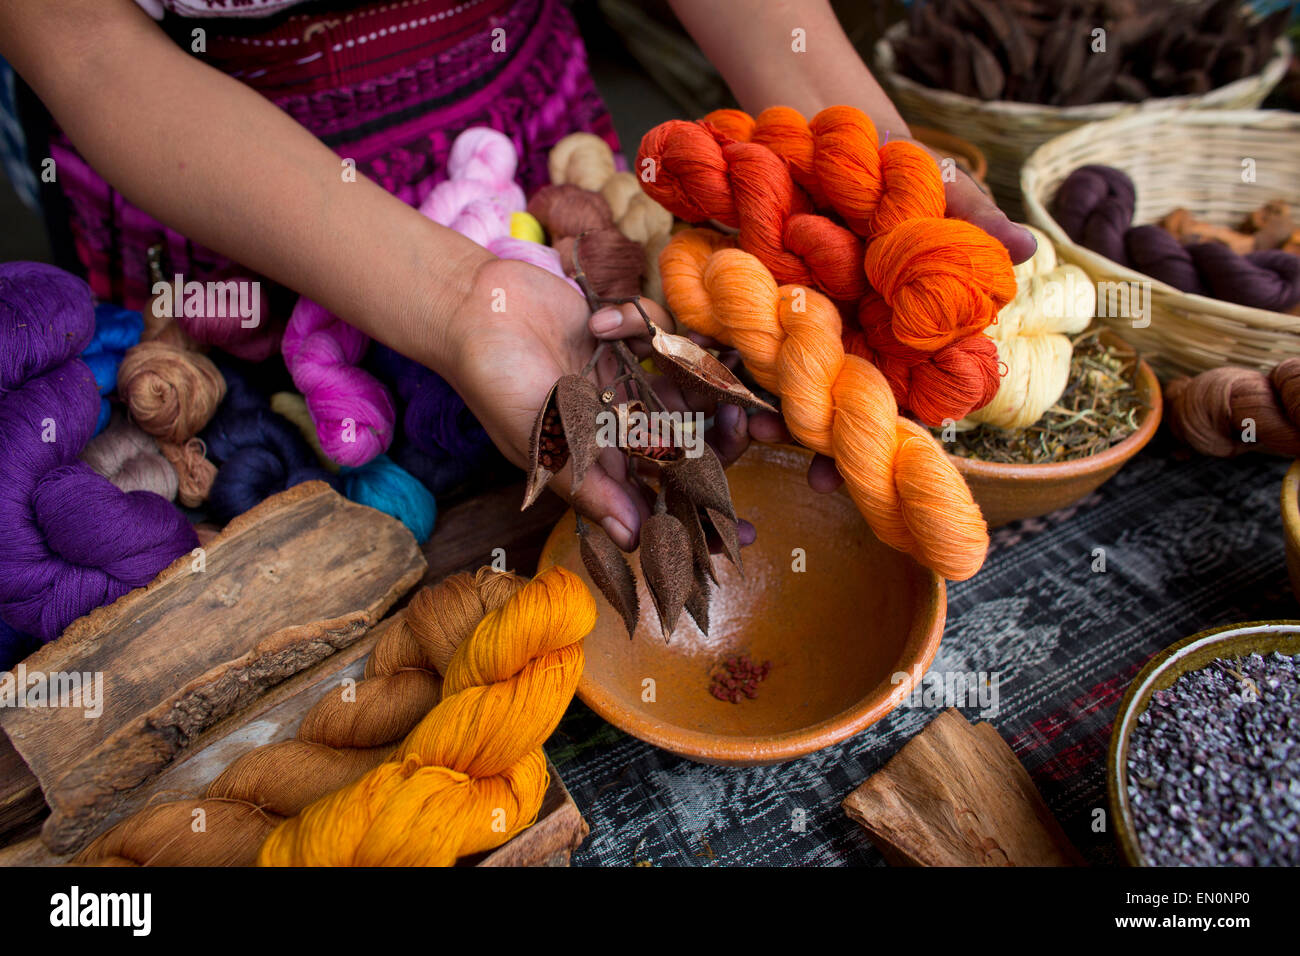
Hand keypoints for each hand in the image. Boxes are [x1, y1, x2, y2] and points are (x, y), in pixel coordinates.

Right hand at [440, 256, 756, 550]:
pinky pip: (659, 334)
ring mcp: (625, 380)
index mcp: (600, 464)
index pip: (659, 500)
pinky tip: (599, 322)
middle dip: (721, 441)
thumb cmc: (495, 382)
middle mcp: (619, 426)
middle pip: (689, 446)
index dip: (699, 518)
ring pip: (687, 389)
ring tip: (725, 369)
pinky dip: (642, 324)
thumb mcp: (540, 439)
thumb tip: (630, 538)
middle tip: (743, 425)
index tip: (742, 532)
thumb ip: (586, 484)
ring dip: (705, 380)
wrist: (469, 309)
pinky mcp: (626, 336)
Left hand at [589, 128, 1036, 496]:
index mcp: (895, 330)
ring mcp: (792, 329)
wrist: (805, 130)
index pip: (903, 397)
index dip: (895, 441)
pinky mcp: (743, 308)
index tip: (883, 470)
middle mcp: (845, 341)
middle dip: (827, 445)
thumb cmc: (881, 166)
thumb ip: (967, 219)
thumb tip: (1031, 250)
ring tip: (754, 438)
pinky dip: (713, 359)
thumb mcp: (927, 184)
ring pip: (782, 389)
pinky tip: (704, 378)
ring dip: (768, 417)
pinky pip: (728, 343)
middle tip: (815, 475)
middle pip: (840, 409)